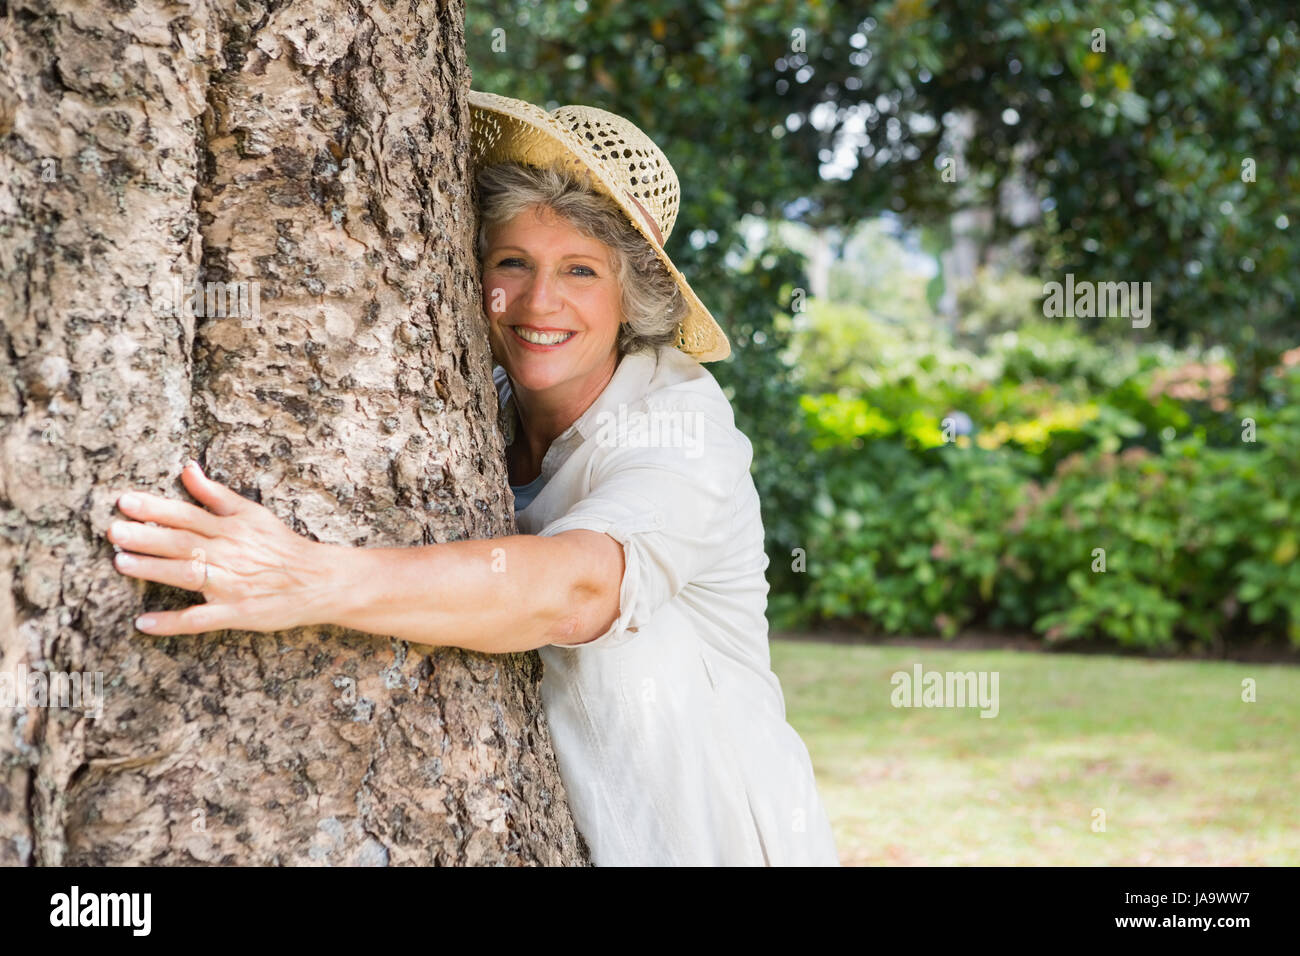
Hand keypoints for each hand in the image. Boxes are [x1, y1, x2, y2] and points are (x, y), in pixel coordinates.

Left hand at [108, 460, 338, 635]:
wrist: (319, 580)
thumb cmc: (282, 545)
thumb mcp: (252, 513)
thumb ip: (216, 493)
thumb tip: (187, 468)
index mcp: (232, 528)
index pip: (188, 515)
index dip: (156, 508)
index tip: (125, 502)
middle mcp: (229, 554)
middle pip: (183, 543)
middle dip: (147, 536)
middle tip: (114, 532)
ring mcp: (231, 585)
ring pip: (188, 575)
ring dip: (155, 570)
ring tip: (122, 563)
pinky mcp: (236, 613)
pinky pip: (200, 619)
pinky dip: (172, 622)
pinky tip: (144, 623)